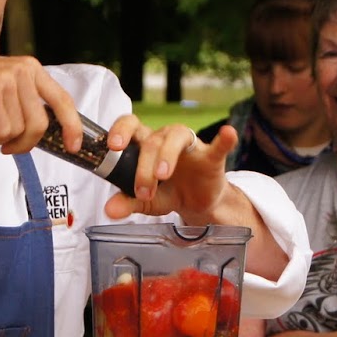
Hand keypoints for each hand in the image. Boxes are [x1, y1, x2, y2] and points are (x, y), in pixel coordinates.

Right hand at [0, 54, 83, 153]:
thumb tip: (48, 131)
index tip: (74, 145)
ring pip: (20, 130)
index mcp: (29, 67)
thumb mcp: (2, 85)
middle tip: (9, 145)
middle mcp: (21, 70)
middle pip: (40, 124)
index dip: (72, 126)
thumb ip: (25, 101)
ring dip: (2, 138)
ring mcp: (5, 81)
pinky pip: (2, 132)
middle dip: (26, 143)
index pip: (62, 100)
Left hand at [102, 121, 236, 218]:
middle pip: (152, 140)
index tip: (113, 147)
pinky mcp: (211, 157)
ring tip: (163, 176)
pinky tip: (228, 134)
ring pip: (176, 137)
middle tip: (143, 191)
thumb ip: (127, 202)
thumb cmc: (168, 192)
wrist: (197, 203)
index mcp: (146, 144)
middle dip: (144, 166)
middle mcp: (166, 138)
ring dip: (167, 155)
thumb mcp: (146, 201)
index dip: (121, 131)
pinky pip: (218, 146)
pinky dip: (224, 140)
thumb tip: (108, 210)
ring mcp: (190, 146)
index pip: (131, 126)